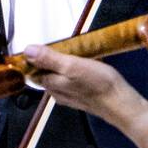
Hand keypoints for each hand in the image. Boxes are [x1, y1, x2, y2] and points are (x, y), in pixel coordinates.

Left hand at [23, 44, 143, 126]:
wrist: (120, 103)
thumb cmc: (98, 83)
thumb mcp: (72, 66)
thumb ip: (49, 59)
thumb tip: (27, 50)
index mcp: (51, 84)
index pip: (33, 69)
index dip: (35, 56)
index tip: (45, 44)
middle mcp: (57, 92)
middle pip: (46, 73)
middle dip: (50, 59)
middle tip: (63, 46)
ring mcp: (69, 96)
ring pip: (59, 77)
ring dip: (63, 64)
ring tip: (75, 52)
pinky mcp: (82, 96)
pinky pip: (72, 80)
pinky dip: (75, 71)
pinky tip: (85, 65)